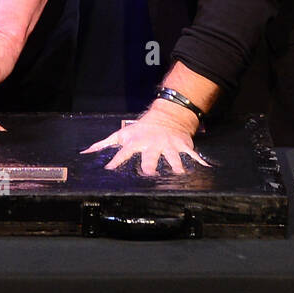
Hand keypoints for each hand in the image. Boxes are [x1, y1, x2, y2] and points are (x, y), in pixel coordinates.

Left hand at [82, 102, 211, 176]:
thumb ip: (104, 144)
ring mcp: (169, 146)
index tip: (109, 172)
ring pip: (173, 159)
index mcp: (136, 144)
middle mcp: (152, 145)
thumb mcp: (123, 134)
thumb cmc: (142, 128)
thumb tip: (86, 152)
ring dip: (177, 168)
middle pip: (150, 159)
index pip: (123, 154)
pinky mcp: (183, 147)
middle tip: (149, 177)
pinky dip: (201, 163)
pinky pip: (193, 156)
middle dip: (149, 167)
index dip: (115, 162)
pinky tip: (208, 170)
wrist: (168, 114)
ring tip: (180, 178)